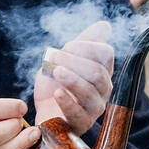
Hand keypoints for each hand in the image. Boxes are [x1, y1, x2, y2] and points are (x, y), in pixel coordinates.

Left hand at [34, 20, 113, 134]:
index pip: (105, 54)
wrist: (42, 110)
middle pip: (98, 72)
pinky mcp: (81, 123)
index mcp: (101, 69)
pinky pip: (79, 113)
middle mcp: (103, 88)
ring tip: (56, 72)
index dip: (88, 47)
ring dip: (72, 79)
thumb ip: (83, 42)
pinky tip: (56, 92)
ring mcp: (95, 107)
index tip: (68, 46)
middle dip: (75, 62)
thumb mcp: (64, 59)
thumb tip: (105, 25)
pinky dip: (68, 101)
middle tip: (55, 57)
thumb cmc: (55, 83)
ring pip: (90, 91)